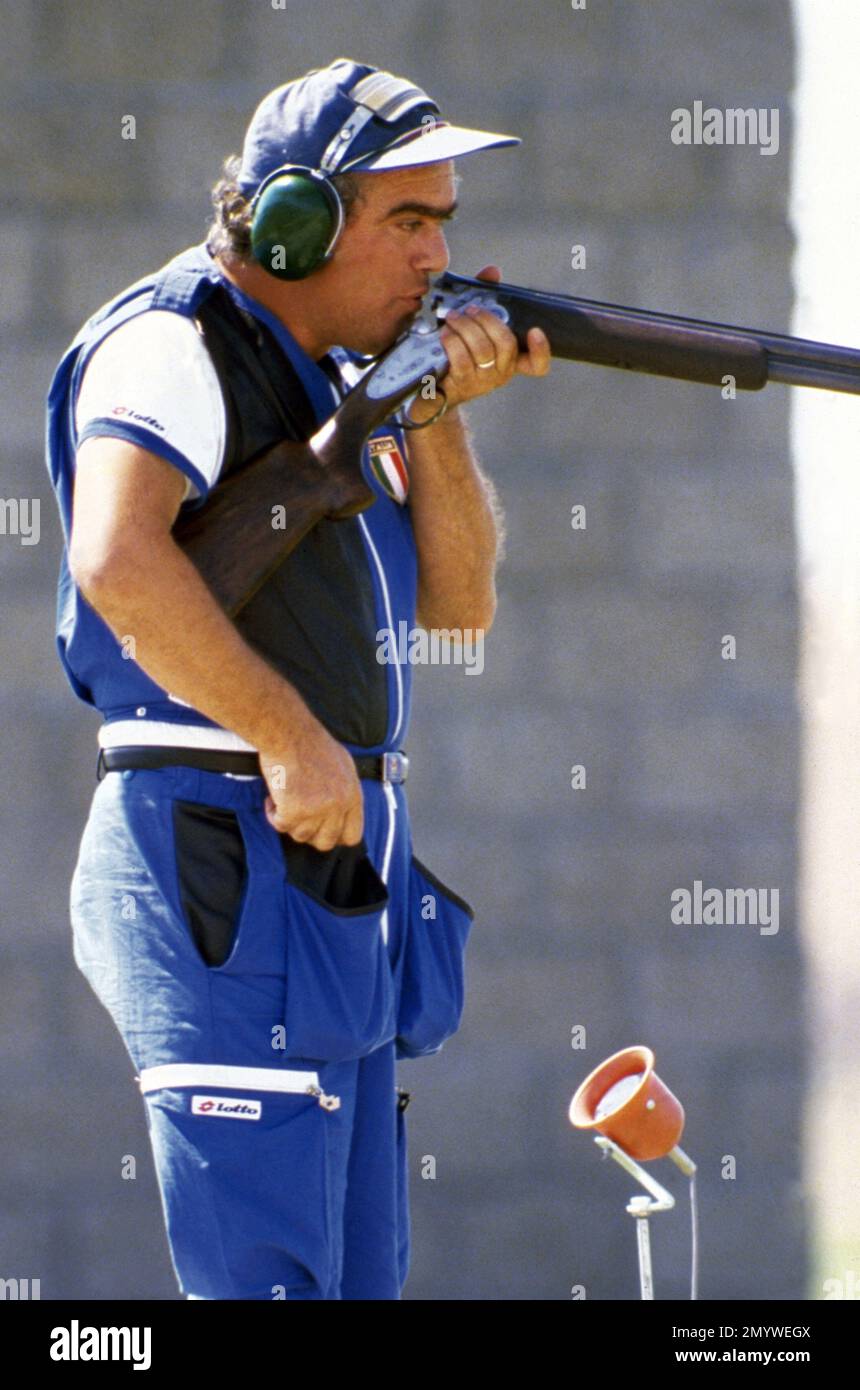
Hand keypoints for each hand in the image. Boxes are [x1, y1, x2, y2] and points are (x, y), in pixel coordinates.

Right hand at [258, 724, 363, 850]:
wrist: (289, 733)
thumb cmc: (311, 743)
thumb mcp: (343, 765)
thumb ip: (344, 791)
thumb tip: (341, 811)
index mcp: (353, 796)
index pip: (352, 835)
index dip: (336, 837)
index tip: (322, 831)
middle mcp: (338, 807)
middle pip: (326, 842)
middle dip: (311, 835)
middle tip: (299, 820)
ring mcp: (316, 811)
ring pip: (301, 836)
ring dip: (290, 822)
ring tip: (284, 800)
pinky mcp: (293, 811)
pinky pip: (280, 825)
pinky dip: (273, 814)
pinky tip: (272, 798)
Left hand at [426, 264, 550, 415]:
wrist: (433, 384)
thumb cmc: (458, 349)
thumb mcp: (475, 324)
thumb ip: (486, 296)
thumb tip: (493, 271)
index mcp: (510, 361)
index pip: (536, 365)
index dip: (541, 350)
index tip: (535, 331)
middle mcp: (500, 373)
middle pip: (505, 344)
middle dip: (487, 320)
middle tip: (470, 309)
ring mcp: (482, 381)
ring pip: (482, 349)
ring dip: (465, 327)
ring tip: (453, 317)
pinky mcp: (462, 385)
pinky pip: (461, 359)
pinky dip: (452, 340)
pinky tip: (444, 332)